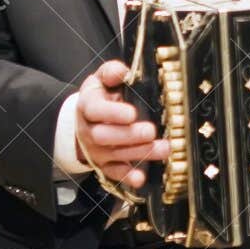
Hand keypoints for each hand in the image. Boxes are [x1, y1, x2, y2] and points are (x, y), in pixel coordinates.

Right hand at [74, 60, 169, 190]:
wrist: (86, 120)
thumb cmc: (100, 97)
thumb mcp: (102, 80)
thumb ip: (111, 72)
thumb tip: (121, 71)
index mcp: (88, 106)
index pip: (95, 110)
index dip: (113, 113)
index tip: (132, 113)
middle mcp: (89, 130)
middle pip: (104, 136)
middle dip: (129, 135)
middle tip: (150, 131)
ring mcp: (96, 150)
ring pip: (114, 155)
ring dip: (139, 153)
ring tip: (163, 148)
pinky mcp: (104, 165)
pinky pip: (114, 174)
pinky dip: (127, 177)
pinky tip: (141, 177)